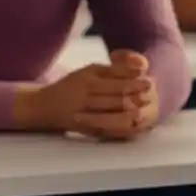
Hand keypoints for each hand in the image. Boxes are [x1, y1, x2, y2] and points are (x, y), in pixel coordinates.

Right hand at [28, 50, 157, 138]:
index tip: (148, 81)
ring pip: (114, 115)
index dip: (134, 82)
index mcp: (88, 80)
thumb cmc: (75, 84)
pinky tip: (134, 122)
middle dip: (136, 97)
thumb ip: (116, 68)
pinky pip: (108, 129)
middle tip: (151, 95)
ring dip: (132, 111)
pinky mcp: (86, 128)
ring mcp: (85, 115)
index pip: (116, 81)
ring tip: (146, 107)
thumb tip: (142, 66)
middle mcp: (85, 98)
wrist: (45, 106)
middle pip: (117, 99)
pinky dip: (123, 126)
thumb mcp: (92, 71)